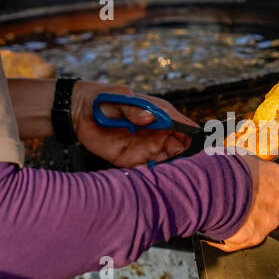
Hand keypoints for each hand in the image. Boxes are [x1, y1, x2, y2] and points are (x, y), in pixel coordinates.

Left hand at [71, 82, 197, 167]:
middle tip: (181, 164)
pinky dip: (152, 176)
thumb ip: (133, 109)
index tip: (198, 145)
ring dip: (170, 168)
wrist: (81, 112)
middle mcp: (157, 133)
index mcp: (160, 114)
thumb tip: (149, 118)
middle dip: (185, 157)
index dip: (193, 135)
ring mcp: (147, 147)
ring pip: (168, 162)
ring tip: (167, 173)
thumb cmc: (104, 99)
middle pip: (181, 147)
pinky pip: (148, 171)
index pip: (184, 125)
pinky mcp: (133, 160)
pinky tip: (151, 178)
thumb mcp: (118, 99)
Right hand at [209, 153, 278, 251]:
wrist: (213, 189)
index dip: (262, 188)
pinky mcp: (255, 237)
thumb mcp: (242, 157)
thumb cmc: (225, 171)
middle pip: (273, 207)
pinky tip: (223, 226)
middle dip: (258, 207)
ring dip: (247, 222)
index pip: (278, 186)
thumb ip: (252, 166)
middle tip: (239, 203)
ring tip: (228, 215)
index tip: (252, 189)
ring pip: (261, 224)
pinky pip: (246, 238)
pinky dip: (235, 235)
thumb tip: (247, 166)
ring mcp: (269, 220)